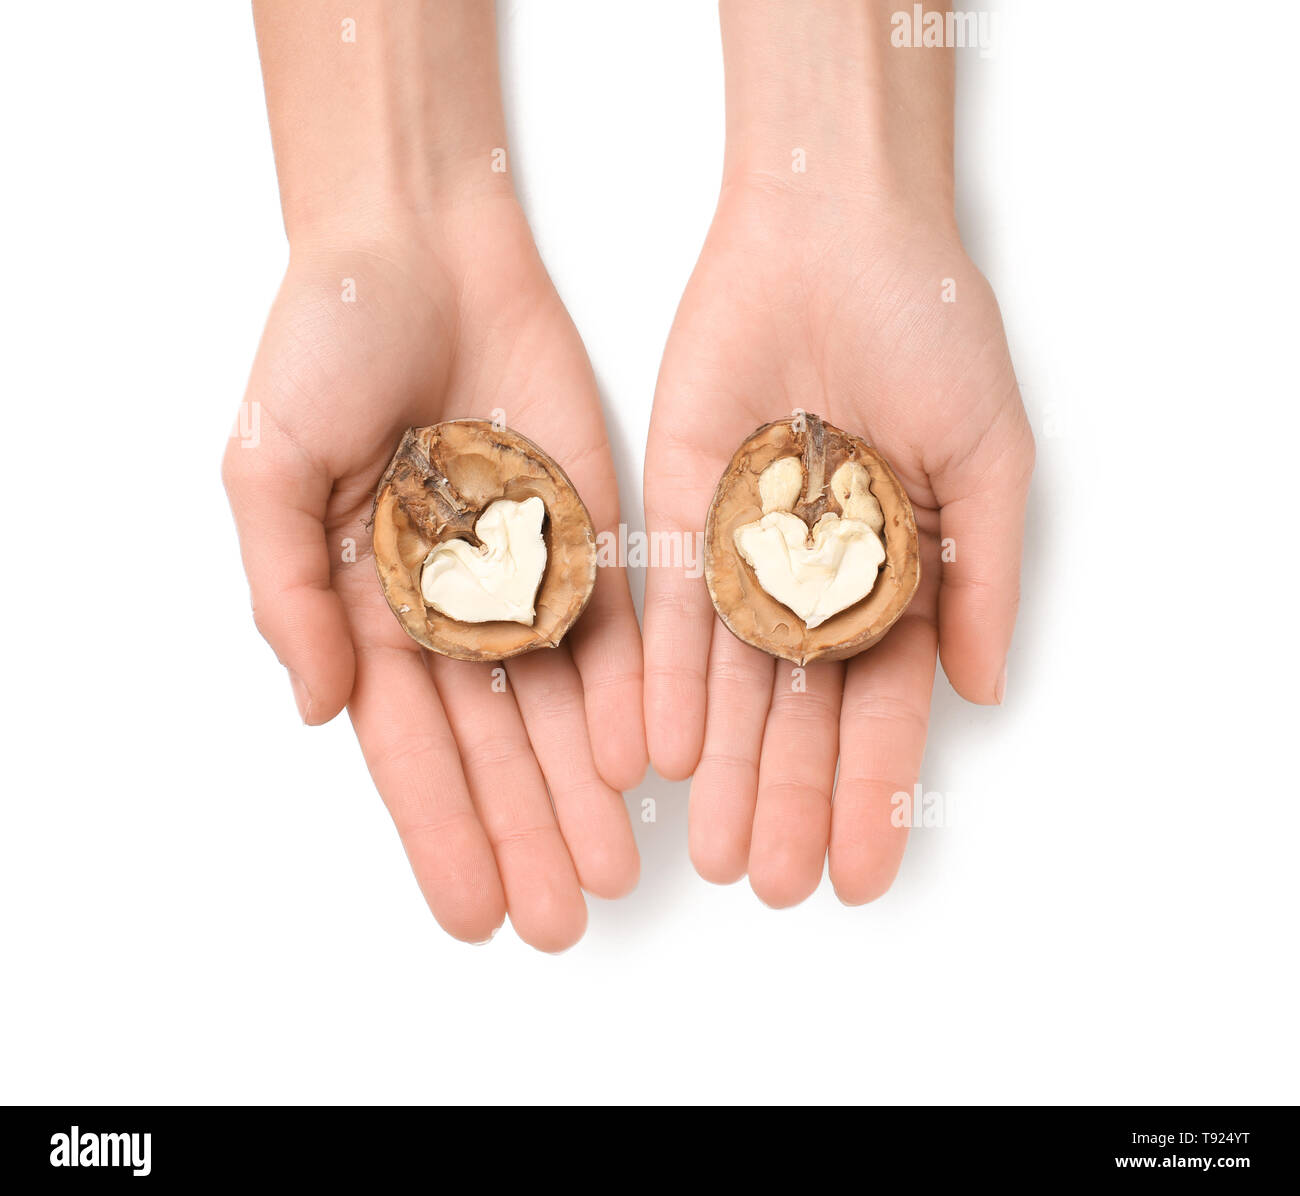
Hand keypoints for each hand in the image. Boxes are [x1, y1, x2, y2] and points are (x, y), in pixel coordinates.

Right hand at [223, 196, 644, 949]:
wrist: (421, 247)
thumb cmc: (324, 346)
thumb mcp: (267, 466)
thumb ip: (284, 591)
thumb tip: (317, 710)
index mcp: (364, 608)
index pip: (408, 748)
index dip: (440, 829)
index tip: (474, 909)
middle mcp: (449, 607)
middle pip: (494, 745)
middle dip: (526, 833)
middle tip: (564, 916)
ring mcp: (524, 572)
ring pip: (559, 704)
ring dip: (583, 790)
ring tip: (614, 869)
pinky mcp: (590, 529)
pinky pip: (613, 625)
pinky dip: (626, 694)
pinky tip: (642, 762)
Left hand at [644, 180, 1033, 905]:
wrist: (832, 233)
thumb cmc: (929, 330)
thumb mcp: (987, 457)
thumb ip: (982, 575)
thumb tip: (980, 690)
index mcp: (894, 576)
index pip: (882, 707)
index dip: (871, 790)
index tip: (860, 870)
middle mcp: (811, 580)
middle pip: (797, 713)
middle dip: (787, 800)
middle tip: (771, 884)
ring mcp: (739, 552)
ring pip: (727, 680)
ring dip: (722, 766)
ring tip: (712, 851)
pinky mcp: (674, 512)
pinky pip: (665, 610)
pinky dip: (663, 680)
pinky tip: (659, 752)